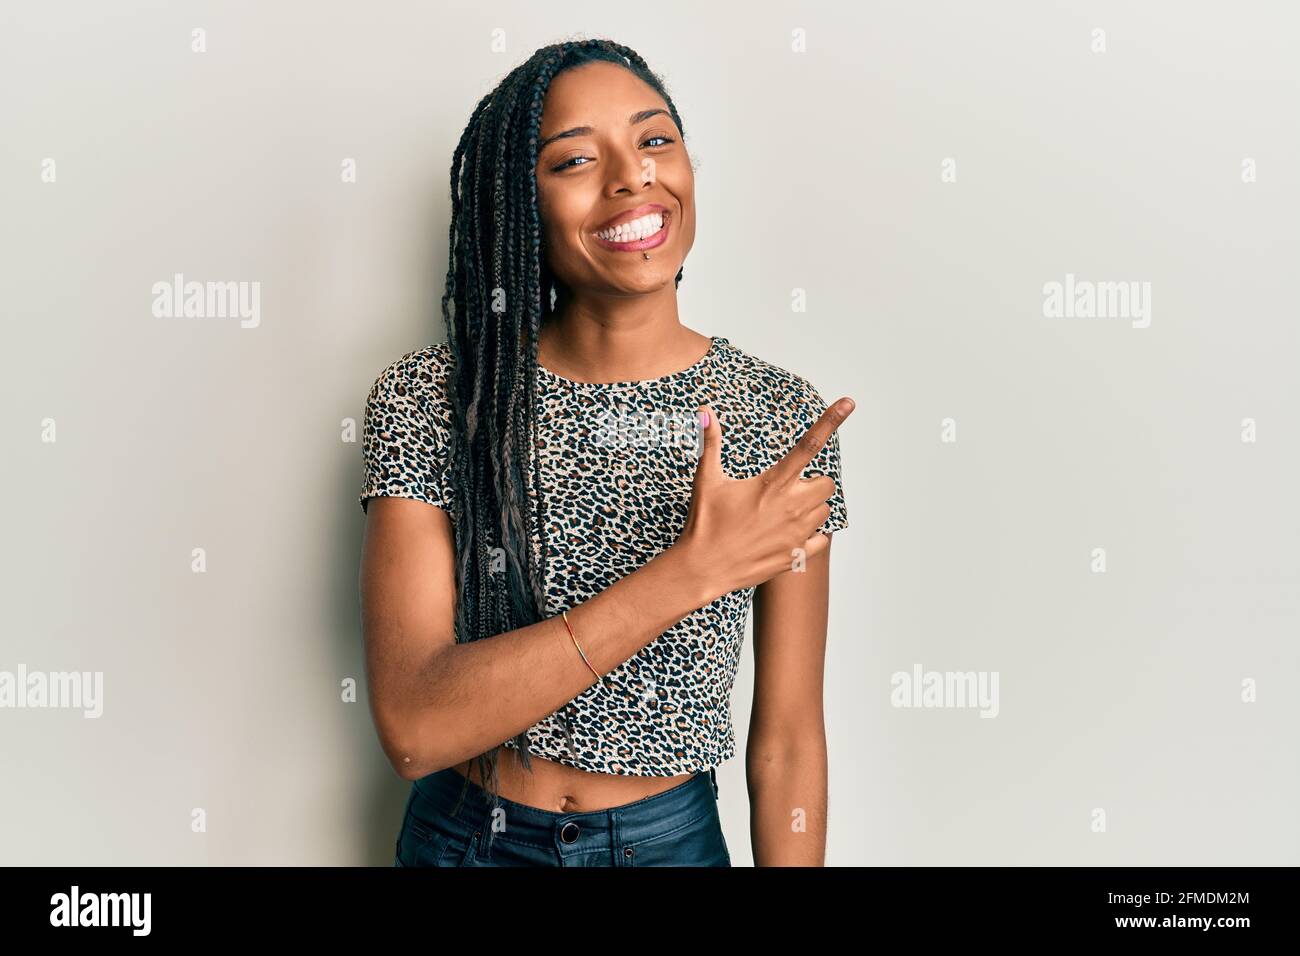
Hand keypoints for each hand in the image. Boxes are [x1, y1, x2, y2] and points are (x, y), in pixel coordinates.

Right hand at [673, 397, 854, 598]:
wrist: (703, 568)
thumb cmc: (705, 522)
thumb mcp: (706, 479)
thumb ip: (711, 442)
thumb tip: (704, 410)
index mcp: (773, 483)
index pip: (809, 444)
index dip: (832, 420)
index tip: (848, 402)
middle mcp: (791, 507)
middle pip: (827, 483)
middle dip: (813, 483)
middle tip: (786, 489)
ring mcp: (797, 533)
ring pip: (824, 511)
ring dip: (811, 508)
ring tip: (781, 513)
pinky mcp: (796, 555)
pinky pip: (822, 540)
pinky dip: (812, 535)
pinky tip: (788, 534)